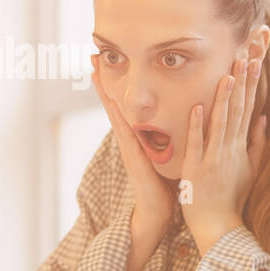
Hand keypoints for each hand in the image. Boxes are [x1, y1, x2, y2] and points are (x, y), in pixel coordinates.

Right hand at [90, 53, 176, 230]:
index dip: (115, 84)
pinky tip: (114, 100)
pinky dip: (118, 116)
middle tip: (93, 56)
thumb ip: (166, 138)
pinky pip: (125, 133)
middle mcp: (129, 140)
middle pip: (113, 104)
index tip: (108, 62)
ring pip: (114, 114)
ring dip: (104, 92)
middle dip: (103, 81)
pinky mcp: (133, 159)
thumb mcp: (166, 155)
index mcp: (137, 138)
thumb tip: (177, 118)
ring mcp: (127, 149)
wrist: (157, 214)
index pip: (124, 105)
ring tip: (95, 71)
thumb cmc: (165, 186)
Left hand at [180, 52, 267, 253]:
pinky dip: (198, 126)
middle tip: (245, 55)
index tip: (254, 60)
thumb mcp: (251, 169)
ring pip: (221, 122)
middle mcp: (230, 148)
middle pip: (238, 109)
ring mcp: (215, 158)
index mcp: (241, 146)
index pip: (247, 107)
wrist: (220, 226)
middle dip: (242, 82)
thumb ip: (257, 142)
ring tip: (227, 74)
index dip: (251, 83)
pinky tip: (198, 107)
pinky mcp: (198, 169)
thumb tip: (263, 117)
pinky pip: (198, 144)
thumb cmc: (232, 198)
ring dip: (224, 98)